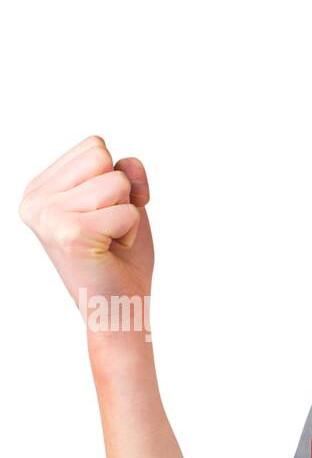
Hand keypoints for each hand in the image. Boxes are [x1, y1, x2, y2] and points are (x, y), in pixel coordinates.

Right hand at [19, 134, 153, 329]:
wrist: (118, 310)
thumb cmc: (120, 259)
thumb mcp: (125, 204)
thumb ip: (127, 174)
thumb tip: (129, 164)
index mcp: (39, 189)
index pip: (94, 147)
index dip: (115, 180)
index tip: (103, 215)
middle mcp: (35, 201)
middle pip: (103, 157)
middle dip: (121, 195)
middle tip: (107, 230)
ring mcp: (48, 217)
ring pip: (117, 182)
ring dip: (126, 215)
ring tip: (108, 241)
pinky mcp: (71, 234)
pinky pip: (127, 211)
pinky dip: (130, 232)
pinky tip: (110, 252)